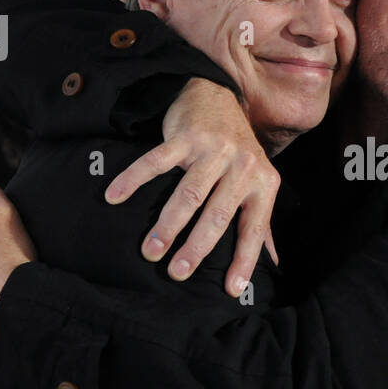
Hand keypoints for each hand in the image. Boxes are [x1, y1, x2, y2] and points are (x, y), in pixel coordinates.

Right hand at [104, 80, 279, 296]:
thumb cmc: (237, 153)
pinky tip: (114, 197)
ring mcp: (214, 150)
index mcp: (264, 183)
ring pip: (189, 194)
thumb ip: (262, 223)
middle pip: (217, 214)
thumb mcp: (258, 183)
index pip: (254, 229)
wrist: (218, 97)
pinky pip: (156, 162)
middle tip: (177, 272)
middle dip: (196, 247)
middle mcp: (243, 166)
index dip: (244, 260)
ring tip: (151, 250)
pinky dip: (133, 180)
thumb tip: (273, 265)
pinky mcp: (186, 137)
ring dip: (168, 225)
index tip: (231, 290)